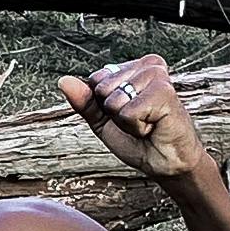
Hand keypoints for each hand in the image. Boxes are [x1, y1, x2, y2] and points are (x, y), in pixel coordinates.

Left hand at [58, 53, 207, 182]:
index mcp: (132, 68)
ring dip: (126, 121)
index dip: (104, 105)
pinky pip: (127, 112)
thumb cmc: (140, 141)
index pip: (96, 79)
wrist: (166, 164)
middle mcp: (146, 66)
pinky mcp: (164, 91)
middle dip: (114, 113)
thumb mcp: (104, 121)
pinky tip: (154, 126)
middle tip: (138, 121)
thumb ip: (85, 101)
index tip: (127, 115)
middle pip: (102, 88)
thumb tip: (64, 81)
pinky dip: (136, 127)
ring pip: (114, 100)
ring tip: (147, 123)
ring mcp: (156, 77)